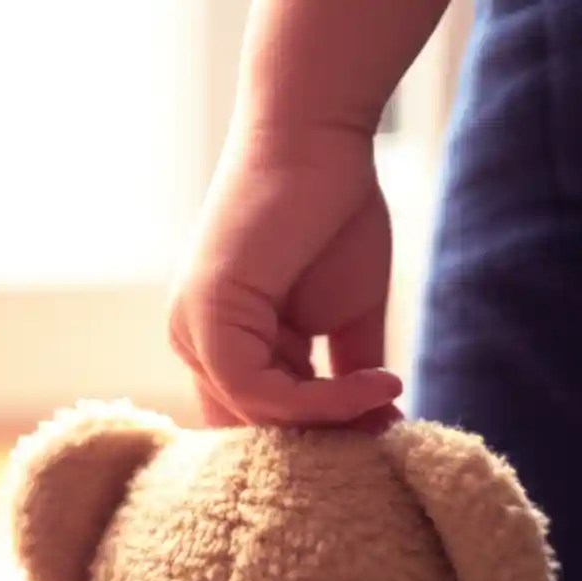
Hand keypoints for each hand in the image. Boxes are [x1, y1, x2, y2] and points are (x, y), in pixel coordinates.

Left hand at [168, 127, 402, 429]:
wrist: (319, 141)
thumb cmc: (331, 215)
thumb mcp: (344, 316)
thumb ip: (345, 374)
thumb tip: (377, 428)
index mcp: (220, 342)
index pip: (255, 419)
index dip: (317, 435)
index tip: (381, 429)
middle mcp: (194, 341)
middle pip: (254, 427)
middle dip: (325, 438)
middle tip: (389, 430)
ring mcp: (193, 331)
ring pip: (256, 417)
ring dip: (332, 421)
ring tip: (389, 402)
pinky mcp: (206, 318)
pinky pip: (256, 392)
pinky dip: (321, 402)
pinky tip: (376, 385)